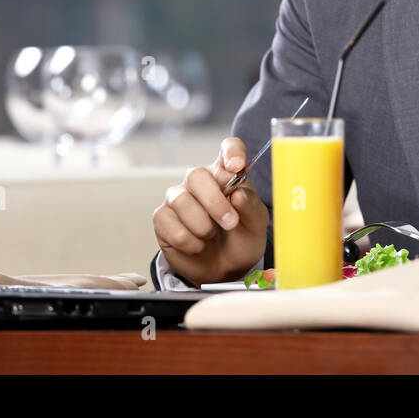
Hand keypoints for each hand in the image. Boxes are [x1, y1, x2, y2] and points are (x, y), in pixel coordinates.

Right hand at [152, 137, 269, 285]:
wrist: (226, 269)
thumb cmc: (242, 238)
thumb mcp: (256, 224)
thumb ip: (251, 206)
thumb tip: (237, 193)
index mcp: (226, 174)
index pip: (228, 148)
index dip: (232, 152)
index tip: (236, 166)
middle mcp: (199, 181)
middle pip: (196, 174)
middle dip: (215, 203)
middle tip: (230, 223)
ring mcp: (178, 197)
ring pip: (182, 202)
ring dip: (203, 227)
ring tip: (212, 236)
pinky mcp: (162, 218)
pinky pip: (171, 225)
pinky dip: (190, 242)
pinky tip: (198, 245)